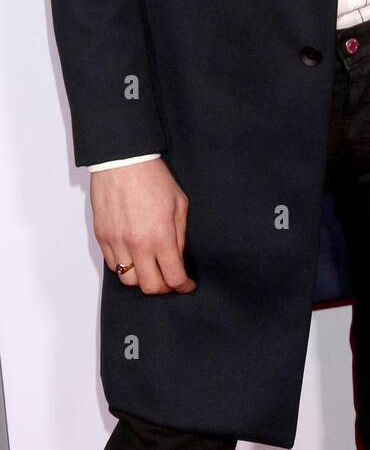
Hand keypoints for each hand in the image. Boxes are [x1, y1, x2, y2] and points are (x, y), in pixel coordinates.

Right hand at [91, 157, 195, 294]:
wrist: (123, 162)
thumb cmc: (153, 178)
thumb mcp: (179, 204)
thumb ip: (179, 235)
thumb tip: (178, 257)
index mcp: (161, 237)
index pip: (173, 277)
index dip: (183, 286)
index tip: (187, 285)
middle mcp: (137, 245)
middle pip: (149, 287)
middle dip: (163, 287)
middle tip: (169, 279)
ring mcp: (117, 243)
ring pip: (128, 279)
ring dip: (141, 277)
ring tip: (150, 267)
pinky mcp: (102, 237)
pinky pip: (112, 264)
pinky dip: (124, 265)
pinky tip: (134, 254)